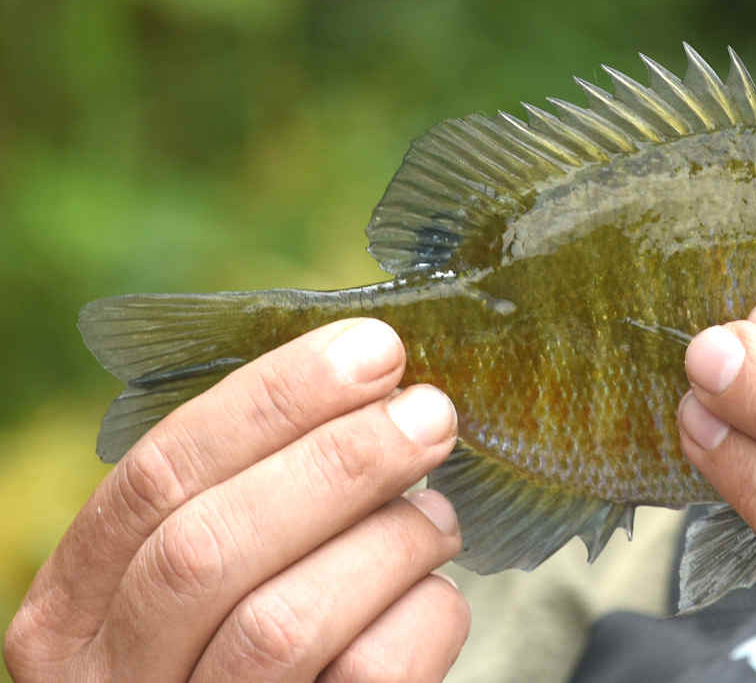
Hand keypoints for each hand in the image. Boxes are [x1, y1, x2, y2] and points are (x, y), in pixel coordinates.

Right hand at [5, 319, 468, 681]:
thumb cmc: (240, 645)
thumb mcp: (204, 574)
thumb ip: (246, 497)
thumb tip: (368, 383)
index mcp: (74, 610)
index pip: (157, 475)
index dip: (270, 400)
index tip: (369, 350)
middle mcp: (113, 678)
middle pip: (210, 548)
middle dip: (337, 462)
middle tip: (429, 412)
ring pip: (283, 622)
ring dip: (387, 542)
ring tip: (437, 517)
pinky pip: (369, 676)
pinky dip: (424, 616)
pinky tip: (432, 594)